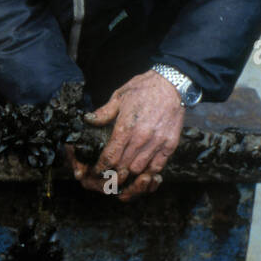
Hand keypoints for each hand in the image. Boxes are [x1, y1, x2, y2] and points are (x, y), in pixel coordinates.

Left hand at [83, 71, 183, 200]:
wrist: (172, 84)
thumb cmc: (143, 89)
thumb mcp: (118, 97)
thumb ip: (103, 113)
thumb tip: (88, 120)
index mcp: (126, 127)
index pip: (110, 156)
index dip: (101, 167)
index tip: (96, 171)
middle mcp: (142, 138)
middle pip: (123, 166)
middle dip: (113, 174)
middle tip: (106, 177)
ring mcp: (158, 142)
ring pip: (139, 169)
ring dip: (129, 174)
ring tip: (121, 175)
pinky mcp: (170, 144)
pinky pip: (158, 167)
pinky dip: (148, 172)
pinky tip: (141, 172)